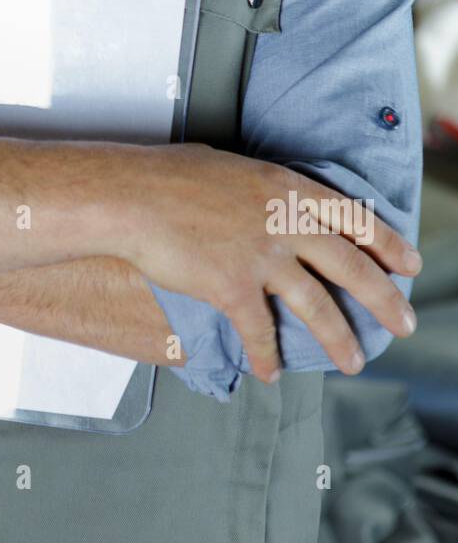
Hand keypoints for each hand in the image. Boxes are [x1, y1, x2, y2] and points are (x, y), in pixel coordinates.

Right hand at [125, 142, 420, 385]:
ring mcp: (261, 256)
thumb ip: (260, 190)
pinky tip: (270, 373)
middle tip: (406, 323)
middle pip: (350, 266)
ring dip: (340, 339)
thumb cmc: (170, 176)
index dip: (387, 243)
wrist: (133, 196)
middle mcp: (285, 222)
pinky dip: (266, 355)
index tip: (409, 263)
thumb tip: (265, 199)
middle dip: (384, 299)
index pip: (354, 218)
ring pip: (317, 305)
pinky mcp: (232, 287)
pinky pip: (259, 331)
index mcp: (287, 189)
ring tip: (355, 363)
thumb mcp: (231, 169)